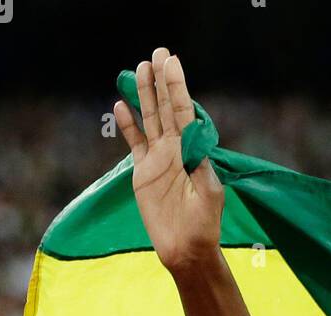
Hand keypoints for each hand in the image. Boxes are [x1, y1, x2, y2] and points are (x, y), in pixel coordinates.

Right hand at [112, 48, 222, 276]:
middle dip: (161, 82)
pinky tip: (122, 104)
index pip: (185, 112)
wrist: (185, 249)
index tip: (172, 62)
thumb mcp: (208, 192)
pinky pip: (134, 143)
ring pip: (150, 119)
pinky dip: (128, 125)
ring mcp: (158, 160)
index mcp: (194, 152)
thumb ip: (200, 163)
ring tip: (139, 68)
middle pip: (166, 109)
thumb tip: (191, 135)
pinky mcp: (143, 172)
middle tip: (157, 52)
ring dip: (144, 95)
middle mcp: (176, 151)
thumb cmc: (203, 224)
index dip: (177, 87)